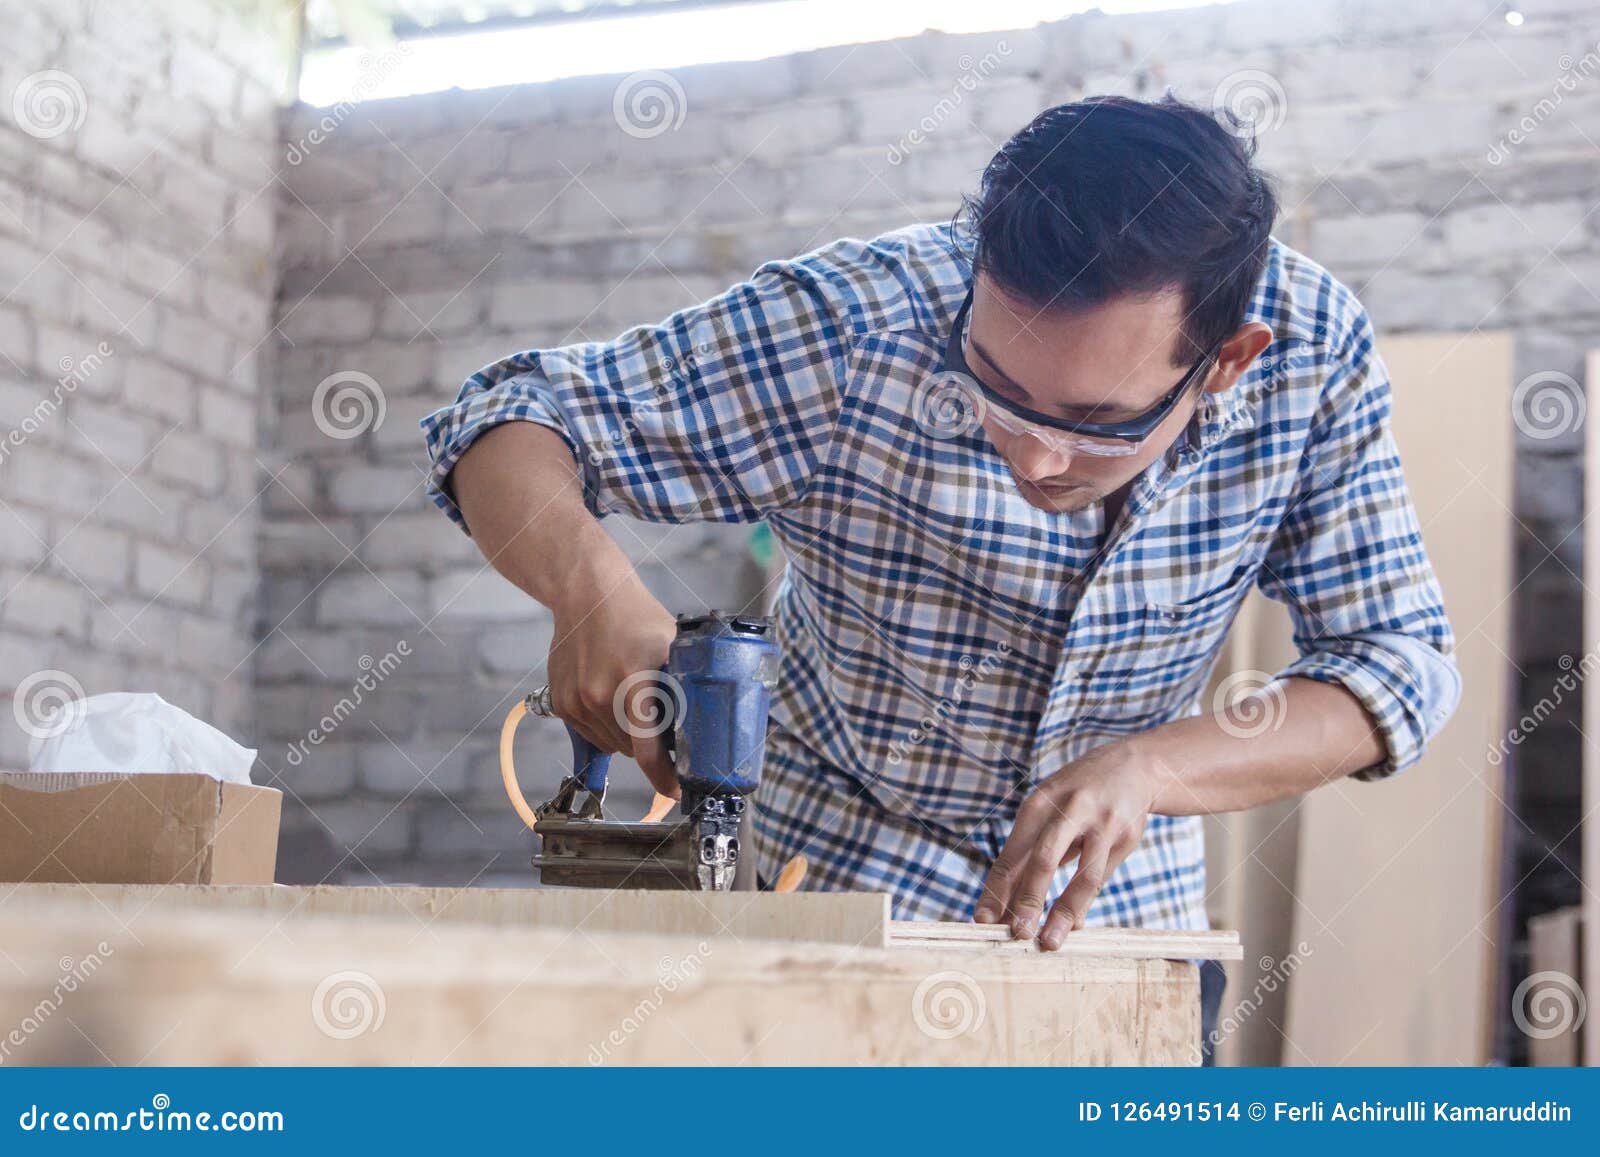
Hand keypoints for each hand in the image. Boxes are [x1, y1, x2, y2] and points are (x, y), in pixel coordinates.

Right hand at [547, 573, 679, 797]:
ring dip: (626, 735)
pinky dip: (605, 725)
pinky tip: (612, 695)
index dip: (665, 778)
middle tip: (662, 721)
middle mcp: (598, 697)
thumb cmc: (636, 617)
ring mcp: (575, 701)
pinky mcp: (561, 702)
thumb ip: (688, 685)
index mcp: (632, 684)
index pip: (648, 752)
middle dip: (650, 745)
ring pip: (610, 744)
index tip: (678, 789)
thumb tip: (712, 723)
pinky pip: (590, 732)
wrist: (587, 594)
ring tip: (634, 700)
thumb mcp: (674, 646)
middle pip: (631, 750)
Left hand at [974, 741, 1157, 950]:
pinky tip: (1073, 925)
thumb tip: (1001, 905)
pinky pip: (1102, 878)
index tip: (981, 920)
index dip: (996, 889)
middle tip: (1017, 934)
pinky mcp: (1125, 837)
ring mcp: (1101, 823)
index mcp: (1038, 804)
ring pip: (1082, 876)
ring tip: (1050, 942)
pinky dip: (1085, 904)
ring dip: (1064, 912)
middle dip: (1028, 900)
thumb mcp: (1046, 812)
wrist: (1131, 766)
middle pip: (1044, 860)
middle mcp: (1068, 810)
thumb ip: (1026, 855)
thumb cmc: (1074, 797)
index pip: (1011, 853)